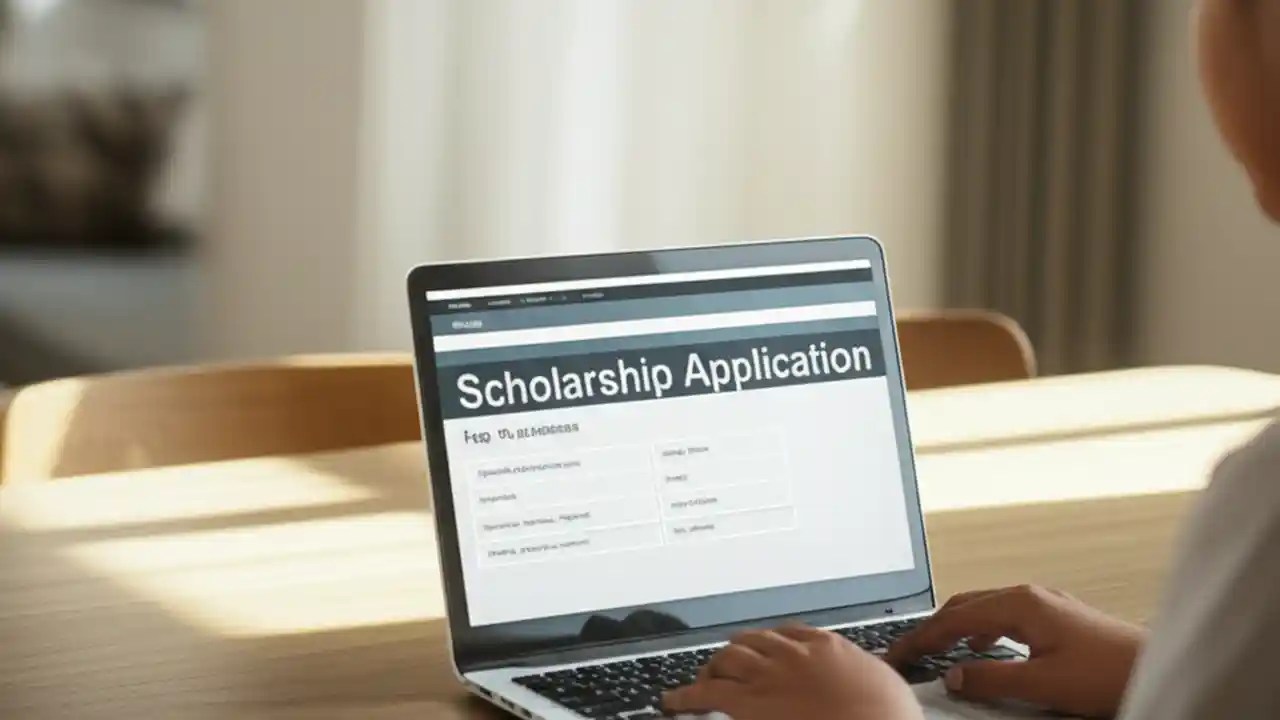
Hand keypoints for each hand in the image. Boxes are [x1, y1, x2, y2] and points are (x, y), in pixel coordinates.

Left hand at [663, 623, 922, 719]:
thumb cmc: (887, 716)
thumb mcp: (884, 684)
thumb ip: (865, 674)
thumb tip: (868, 680)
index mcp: (826, 648)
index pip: (790, 635)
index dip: (773, 645)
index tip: (768, 652)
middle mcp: (792, 654)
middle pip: (753, 642)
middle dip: (739, 653)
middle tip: (729, 666)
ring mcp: (767, 676)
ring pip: (728, 659)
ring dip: (714, 667)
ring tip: (702, 679)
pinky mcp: (746, 703)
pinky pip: (707, 692)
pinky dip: (687, 696)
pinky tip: (673, 701)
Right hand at [886, 585, 1144, 717]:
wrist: (1157, 666)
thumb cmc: (1109, 672)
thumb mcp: (1042, 683)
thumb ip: (993, 678)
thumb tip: (955, 676)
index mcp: (1020, 604)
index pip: (954, 618)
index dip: (921, 637)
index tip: (898, 653)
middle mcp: (1030, 596)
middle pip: (965, 605)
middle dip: (933, 627)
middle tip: (909, 650)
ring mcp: (1046, 603)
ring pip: (985, 608)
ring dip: (956, 627)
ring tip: (937, 648)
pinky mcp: (1058, 617)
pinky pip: (1004, 616)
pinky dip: (981, 629)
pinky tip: (983, 646)